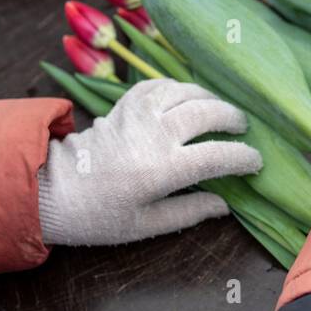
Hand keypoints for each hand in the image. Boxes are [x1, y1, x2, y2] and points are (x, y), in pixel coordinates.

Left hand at [37, 80, 261, 246]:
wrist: (55, 190)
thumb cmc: (101, 215)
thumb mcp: (147, 225)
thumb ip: (190, 212)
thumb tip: (224, 205)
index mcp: (162, 170)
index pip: (217, 157)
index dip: (243, 158)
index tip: (255, 162)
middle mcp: (153, 135)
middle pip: (206, 113)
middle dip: (231, 118)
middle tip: (242, 127)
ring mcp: (137, 114)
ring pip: (184, 92)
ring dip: (208, 98)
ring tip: (219, 109)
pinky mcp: (123, 105)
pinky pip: (157, 85)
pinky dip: (177, 88)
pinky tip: (185, 97)